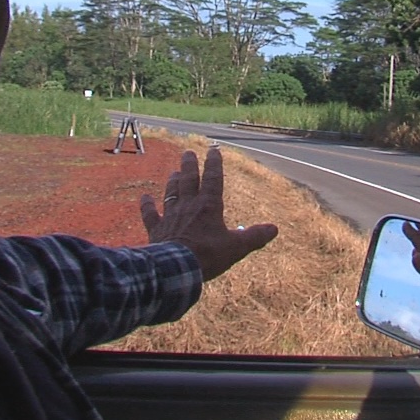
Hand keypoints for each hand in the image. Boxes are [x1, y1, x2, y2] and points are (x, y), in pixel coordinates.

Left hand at [140, 148, 277, 280]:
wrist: (176, 269)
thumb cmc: (208, 256)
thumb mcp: (237, 248)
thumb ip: (255, 237)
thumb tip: (274, 229)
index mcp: (209, 206)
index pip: (213, 179)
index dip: (214, 164)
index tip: (213, 150)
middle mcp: (188, 206)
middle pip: (189, 180)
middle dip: (189, 165)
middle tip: (188, 152)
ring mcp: (170, 217)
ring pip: (171, 193)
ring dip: (173, 182)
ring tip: (174, 172)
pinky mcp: (156, 230)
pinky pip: (150, 214)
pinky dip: (147, 206)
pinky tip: (144, 197)